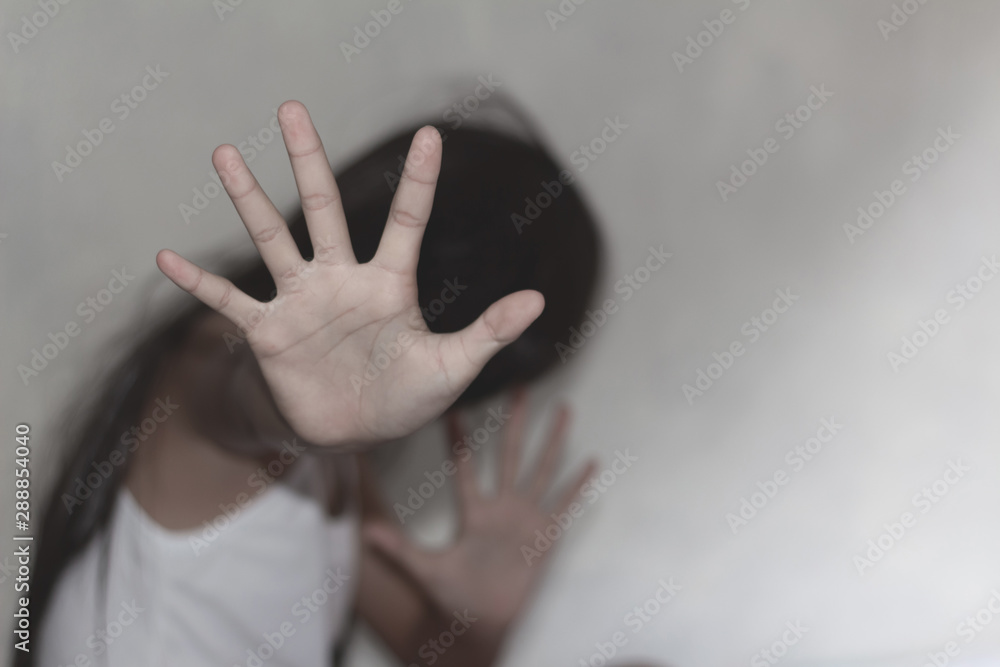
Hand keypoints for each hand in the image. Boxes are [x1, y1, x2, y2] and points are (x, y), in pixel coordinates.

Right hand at [156, 101, 543, 448]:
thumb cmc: (408, 396)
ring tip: (226, 153)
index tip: (431, 135)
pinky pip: (229, 303)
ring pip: (271, 240)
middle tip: (292, 109)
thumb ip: (489, 332)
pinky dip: (199, 284)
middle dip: (309, 161)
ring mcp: (302, 302)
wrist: (356, 432)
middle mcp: (341, 280)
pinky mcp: (270, 333)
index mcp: (389, 283)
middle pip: (324, 209)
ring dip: (248, 200)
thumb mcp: (453, 367)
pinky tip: (164, 257)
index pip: (407, 221)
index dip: (419, 180)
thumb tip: (541, 301)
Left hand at [363, 388, 596, 647]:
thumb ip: (398, 548)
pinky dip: (579, 484)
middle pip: (510, 453)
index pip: (466, 465)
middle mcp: (502, 506)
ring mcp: (527, 517)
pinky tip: (591, 461)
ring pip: (543, 468)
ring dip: (553, 440)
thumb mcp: (425, 569)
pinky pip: (566, 503)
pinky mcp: (547, 534)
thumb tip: (365, 531)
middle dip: (515, 421)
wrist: (486, 622)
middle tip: (519, 387)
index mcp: (473, 511)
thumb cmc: (455, 597)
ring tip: (563, 410)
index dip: (459, 438)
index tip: (454, 408)